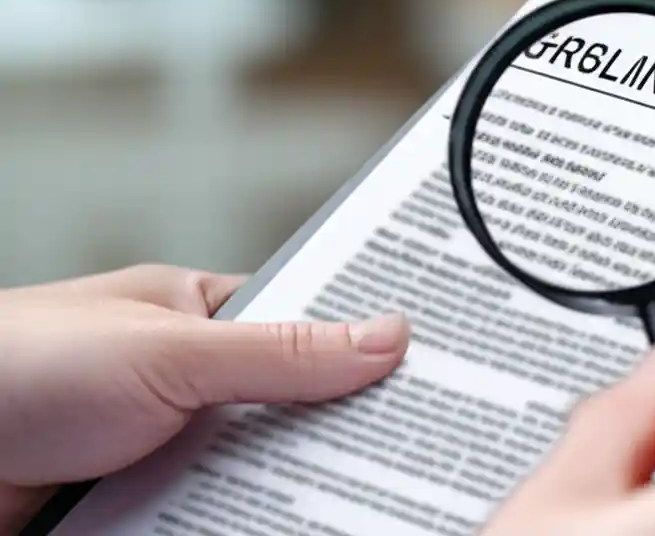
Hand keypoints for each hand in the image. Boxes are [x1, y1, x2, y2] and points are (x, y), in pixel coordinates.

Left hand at [0, 265, 409, 531]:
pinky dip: (242, 525)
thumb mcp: (168, 351)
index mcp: (203, 316)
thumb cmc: (16, 361)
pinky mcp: (147, 508)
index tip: (435, 375)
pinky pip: (218, 520)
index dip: (370, 349)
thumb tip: (385, 336)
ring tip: (348, 505)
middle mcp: (192, 382)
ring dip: (285, 490)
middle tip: (403, 456)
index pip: (311, 327)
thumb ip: (280, 352)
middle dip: (334, 436)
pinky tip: (274, 526)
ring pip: (259, 476)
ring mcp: (170, 448)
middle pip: (294, 412)